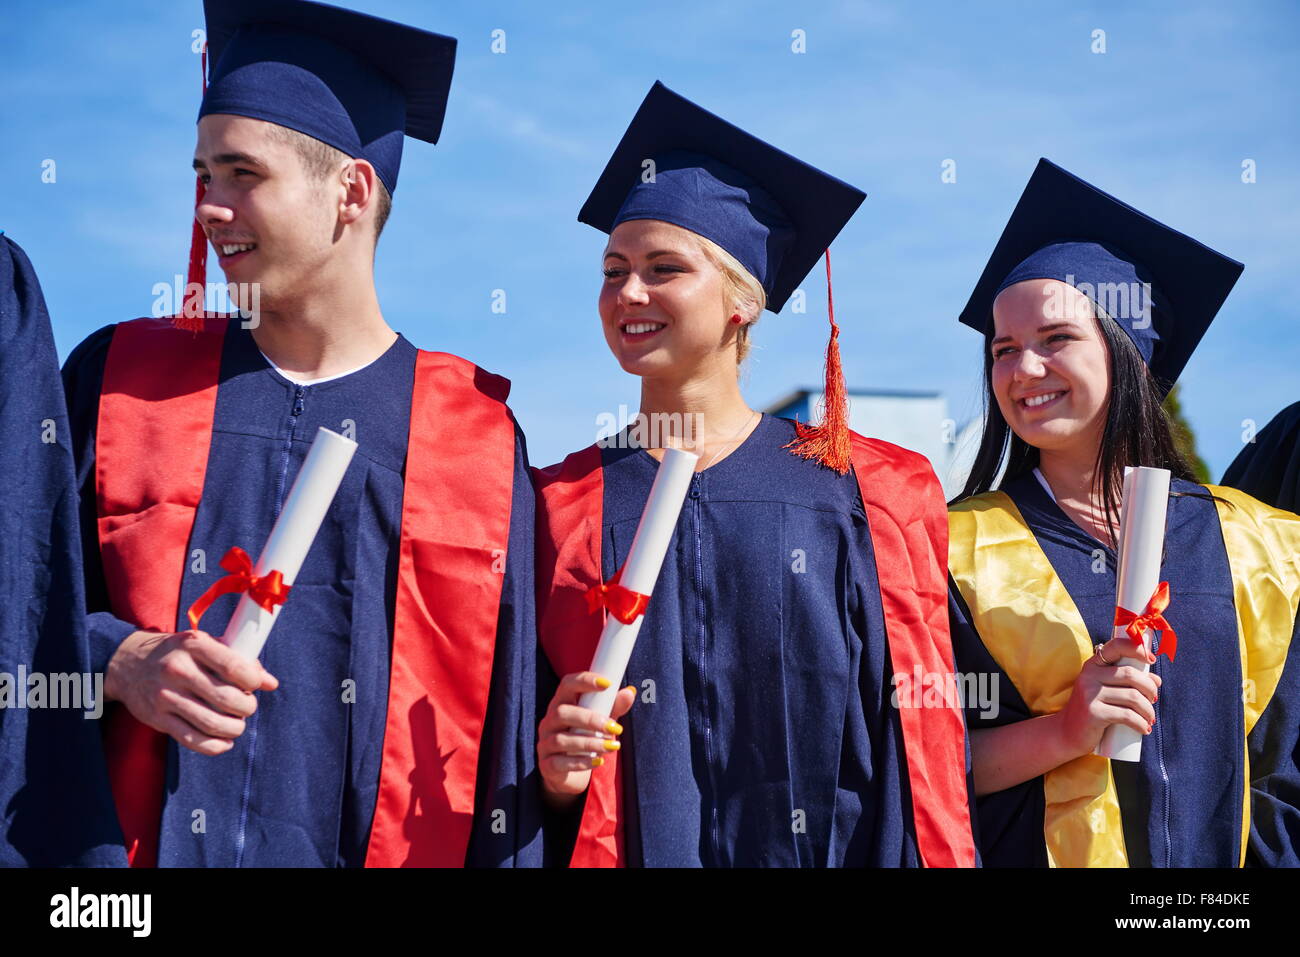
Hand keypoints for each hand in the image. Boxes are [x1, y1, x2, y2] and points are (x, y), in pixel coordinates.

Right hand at [104, 628, 278, 755]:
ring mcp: (165, 696)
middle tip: (247, 706)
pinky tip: (224, 741)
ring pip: (213, 723)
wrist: (127, 663)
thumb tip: (271, 683)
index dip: (253, 680)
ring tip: (237, 723)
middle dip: (247, 707)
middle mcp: (178, 670)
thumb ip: (239, 661)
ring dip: (235, 728)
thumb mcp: (205, 645)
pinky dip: (216, 746)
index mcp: (193, 645)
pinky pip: (193, 740)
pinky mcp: (157, 719)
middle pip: (227, 699)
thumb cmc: (178, 653)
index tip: (256, 684)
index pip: (234, 666)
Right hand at [538, 672, 635, 807]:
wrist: (569, 773)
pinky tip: (598, 761)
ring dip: (590, 743)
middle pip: (561, 713)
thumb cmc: (584, 739)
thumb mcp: (600, 722)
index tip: (607, 684)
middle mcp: (549, 721)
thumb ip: (613, 708)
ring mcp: (545, 743)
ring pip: (561, 740)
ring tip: (612, 746)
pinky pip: (559, 763)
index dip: (584, 681)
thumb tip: (630, 692)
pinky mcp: (546, 765)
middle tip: (615, 728)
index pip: (566, 685)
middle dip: (590, 719)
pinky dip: (581, 762)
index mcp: (561, 704)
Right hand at [1058, 633, 1160, 757]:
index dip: (1137, 649)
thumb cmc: (1092, 711)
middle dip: (1150, 689)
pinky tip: (1143, 729)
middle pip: (1131, 674)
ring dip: (1148, 710)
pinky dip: (1141, 724)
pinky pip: (1127, 715)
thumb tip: (1156, 680)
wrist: (1067, 733)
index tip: (1151, 659)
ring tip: (1149, 719)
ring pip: (1133, 697)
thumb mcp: (1106, 692)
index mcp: (1093, 666)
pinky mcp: (1093, 713)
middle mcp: (1089, 676)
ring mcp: (1089, 694)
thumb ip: (1128, 682)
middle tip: (1153, 700)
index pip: (1116, 647)